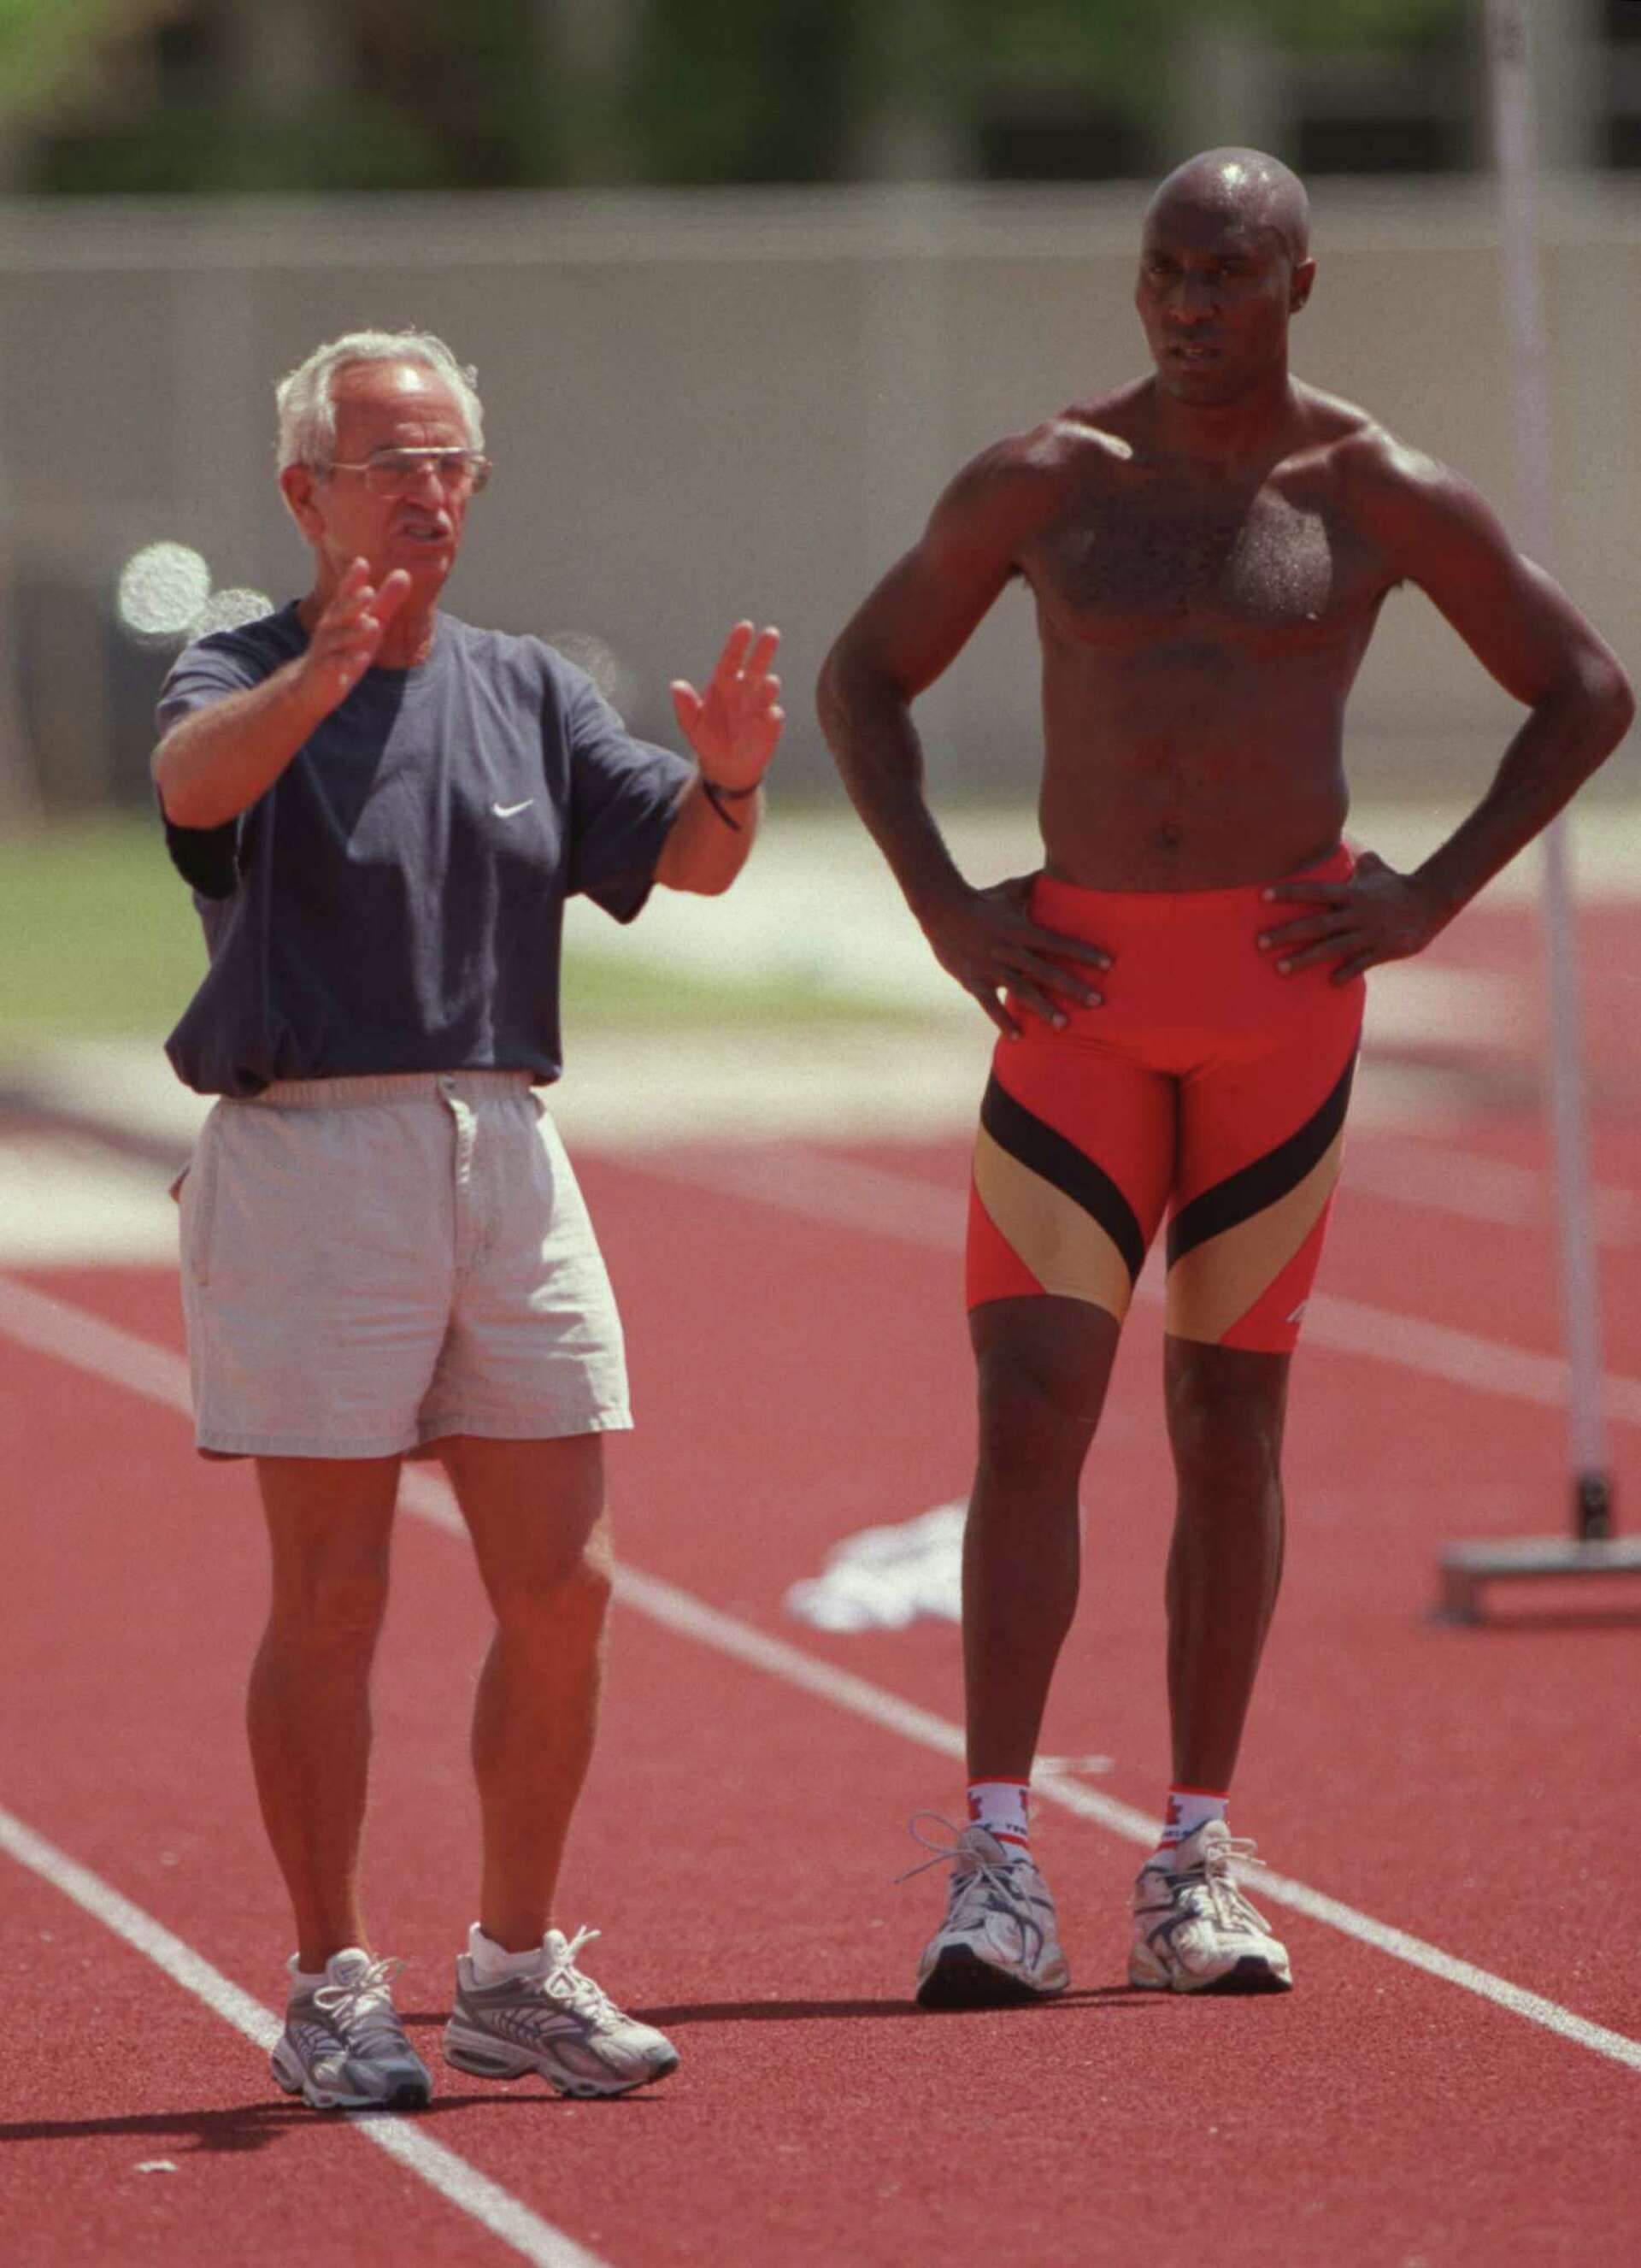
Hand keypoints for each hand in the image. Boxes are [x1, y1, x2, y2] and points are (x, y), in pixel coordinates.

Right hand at [296, 558, 412, 710]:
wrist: (310, 685)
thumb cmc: (343, 649)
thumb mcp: (368, 624)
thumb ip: (385, 601)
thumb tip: (404, 573)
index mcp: (340, 615)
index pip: (345, 594)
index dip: (352, 580)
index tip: (361, 562)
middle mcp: (330, 630)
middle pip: (341, 614)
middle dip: (353, 603)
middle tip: (368, 591)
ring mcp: (325, 651)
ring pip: (339, 640)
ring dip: (354, 633)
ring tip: (372, 624)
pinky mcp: (325, 674)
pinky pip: (335, 667)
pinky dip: (347, 663)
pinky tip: (361, 659)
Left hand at [671, 622, 783, 787]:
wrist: (725, 765)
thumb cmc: (708, 738)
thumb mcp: (691, 724)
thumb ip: (684, 706)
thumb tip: (676, 686)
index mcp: (724, 684)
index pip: (731, 659)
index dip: (737, 643)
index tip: (745, 627)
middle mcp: (744, 691)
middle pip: (755, 667)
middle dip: (763, 651)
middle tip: (771, 633)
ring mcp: (759, 706)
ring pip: (766, 691)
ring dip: (768, 687)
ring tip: (769, 682)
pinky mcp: (770, 725)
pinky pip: (773, 717)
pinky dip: (772, 715)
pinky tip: (771, 716)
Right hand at [921, 872, 1110, 1037]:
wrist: (940, 909)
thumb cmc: (981, 900)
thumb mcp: (1009, 890)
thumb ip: (1035, 884)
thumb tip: (1057, 868)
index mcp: (1021, 929)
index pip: (1058, 942)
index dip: (1083, 952)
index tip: (1108, 963)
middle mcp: (1010, 951)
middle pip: (1047, 971)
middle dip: (1074, 987)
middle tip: (1098, 1002)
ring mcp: (992, 968)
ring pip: (1022, 991)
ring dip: (1044, 1009)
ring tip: (1065, 1025)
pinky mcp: (974, 981)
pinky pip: (990, 1005)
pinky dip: (1003, 1022)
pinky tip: (1018, 1038)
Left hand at [1257, 850, 1444, 983]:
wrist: (1433, 902)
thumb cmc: (1397, 886)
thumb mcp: (1376, 870)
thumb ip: (1354, 863)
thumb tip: (1342, 846)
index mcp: (1353, 893)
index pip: (1316, 892)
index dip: (1290, 892)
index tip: (1263, 895)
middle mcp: (1358, 913)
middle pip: (1317, 924)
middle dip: (1287, 933)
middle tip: (1259, 942)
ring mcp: (1370, 933)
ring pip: (1332, 948)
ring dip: (1304, 959)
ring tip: (1279, 968)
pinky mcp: (1384, 950)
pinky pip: (1360, 964)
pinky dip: (1345, 973)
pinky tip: (1330, 982)